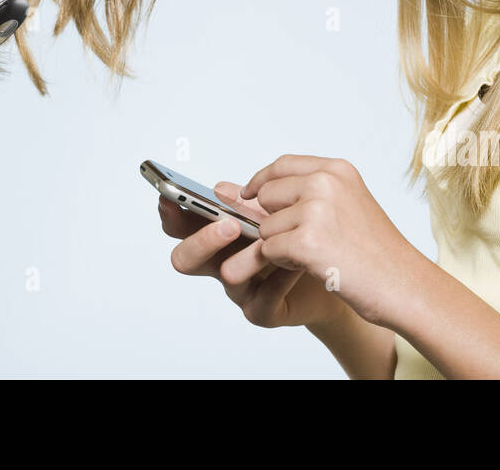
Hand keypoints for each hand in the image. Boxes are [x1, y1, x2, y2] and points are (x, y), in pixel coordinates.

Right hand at [159, 181, 347, 328]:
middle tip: (230, 224)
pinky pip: (264, 297)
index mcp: (214, 234)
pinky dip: (281, 276)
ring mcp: (238, 290)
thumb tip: (220, 189)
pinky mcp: (261, 311)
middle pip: (185, 258)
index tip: (169, 196)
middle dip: (201, 240)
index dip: (170, 212)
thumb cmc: (296, 236)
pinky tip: (296, 263)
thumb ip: (245, 204)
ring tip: (269, 239)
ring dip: (250, 255)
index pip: (179, 226)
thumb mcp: (271, 213)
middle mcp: (218, 262)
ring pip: (227, 276)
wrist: (330, 271)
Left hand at [239, 155, 415, 327]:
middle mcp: (325, 182)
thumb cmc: (377, 251)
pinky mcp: (306, 242)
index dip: (262, 180)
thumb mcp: (347, 204)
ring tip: (316, 255)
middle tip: (302, 240)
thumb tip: (242, 189)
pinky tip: (313, 267)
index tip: (248, 194)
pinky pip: (269, 250)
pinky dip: (282, 263)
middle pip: (267, 195)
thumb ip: (306, 192)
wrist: (404, 285)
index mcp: (337, 170)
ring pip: (265, 227)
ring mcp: (315, 211)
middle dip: (274, 220)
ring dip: (280, 246)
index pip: (282, 164)